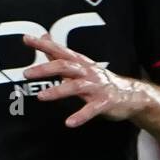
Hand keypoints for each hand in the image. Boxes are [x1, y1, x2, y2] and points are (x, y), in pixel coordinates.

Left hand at [22, 34, 152, 127]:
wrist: (132, 95)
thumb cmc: (99, 79)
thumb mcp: (79, 65)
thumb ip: (59, 54)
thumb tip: (43, 36)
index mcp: (79, 63)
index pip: (59, 50)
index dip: (43, 44)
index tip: (26, 39)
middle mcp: (87, 72)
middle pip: (65, 66)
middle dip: (45, 69)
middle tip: (26, 73)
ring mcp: (97, 87)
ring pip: (76, 86)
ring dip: (57, 91)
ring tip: (41, 97)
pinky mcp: (105, 102)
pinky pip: (92, 109)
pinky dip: (80, 116)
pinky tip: (69, 123)